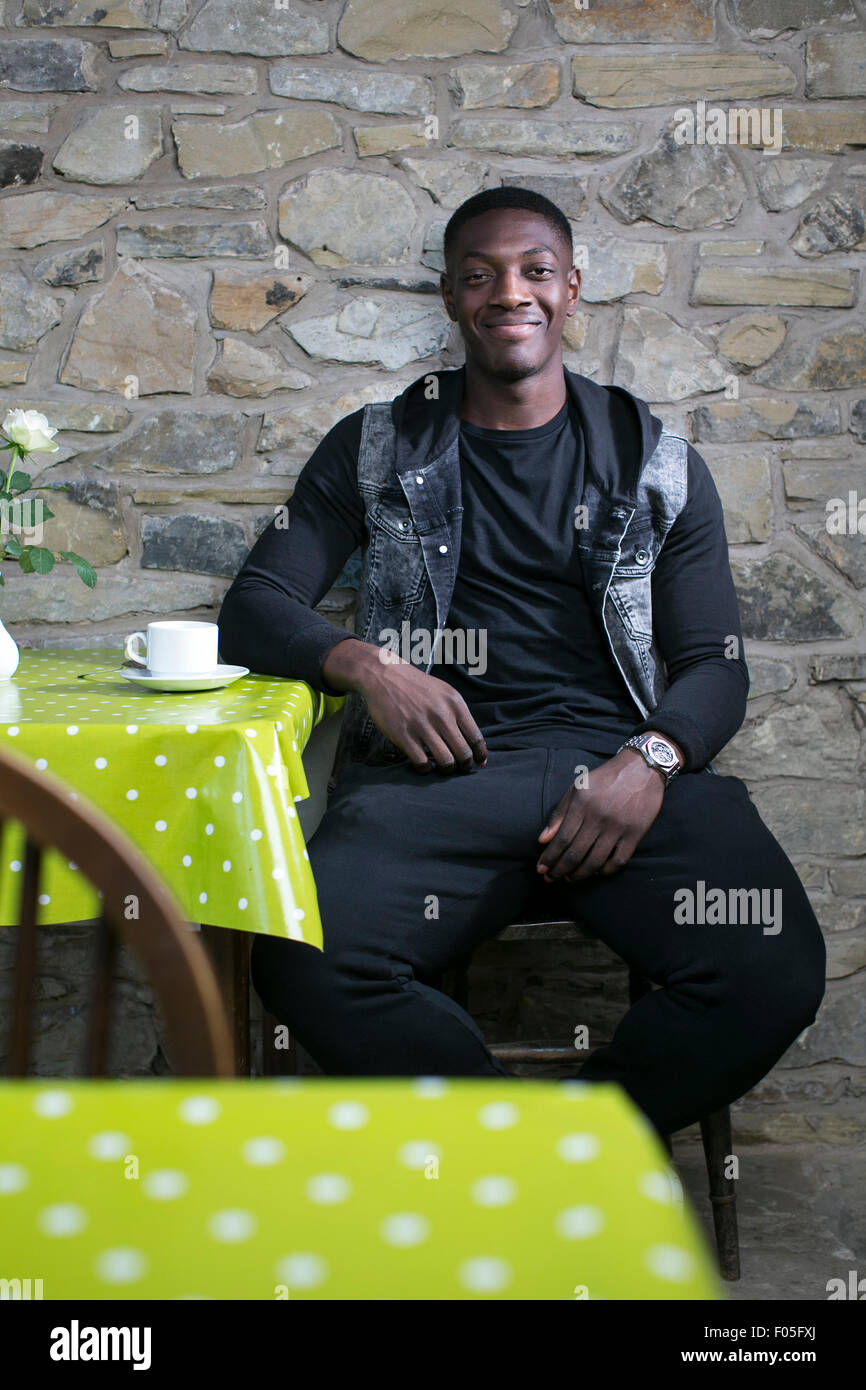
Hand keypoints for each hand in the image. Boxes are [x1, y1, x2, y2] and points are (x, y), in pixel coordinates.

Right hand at [323, 640, 487, 773]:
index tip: (479, 762)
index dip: (480, 755)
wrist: (384, 674)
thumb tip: (472, 742)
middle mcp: (441, 715)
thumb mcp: (444, 692)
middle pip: (463, 753)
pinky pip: (421, 762)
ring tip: (442, 768)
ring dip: (446, 770)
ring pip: (445, 761)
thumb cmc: (416, 686)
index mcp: (455, 704)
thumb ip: (458, 714)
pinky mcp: (402, 734)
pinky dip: (426, 769)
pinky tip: (424, 765)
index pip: (476, 738)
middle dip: (464, 766)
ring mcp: (421, 725)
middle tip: (460, 768)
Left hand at [536, 748, 666, 881]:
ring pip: (595, 861)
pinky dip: (605, 871)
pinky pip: (619, 861)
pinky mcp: (636, 834)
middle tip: (551, 879)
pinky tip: (596, 873)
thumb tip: (542, 840)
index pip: (562, 839)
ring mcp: (619, 827)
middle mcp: (599, 817)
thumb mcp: (577, 788)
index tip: (541, 869)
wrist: (641, 769)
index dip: (550, 857)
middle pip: (576, 853)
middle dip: (560, 870)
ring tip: (569, 879)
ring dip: (579, 875)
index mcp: (582, 805)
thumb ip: (559, 813)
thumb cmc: (605, 779)